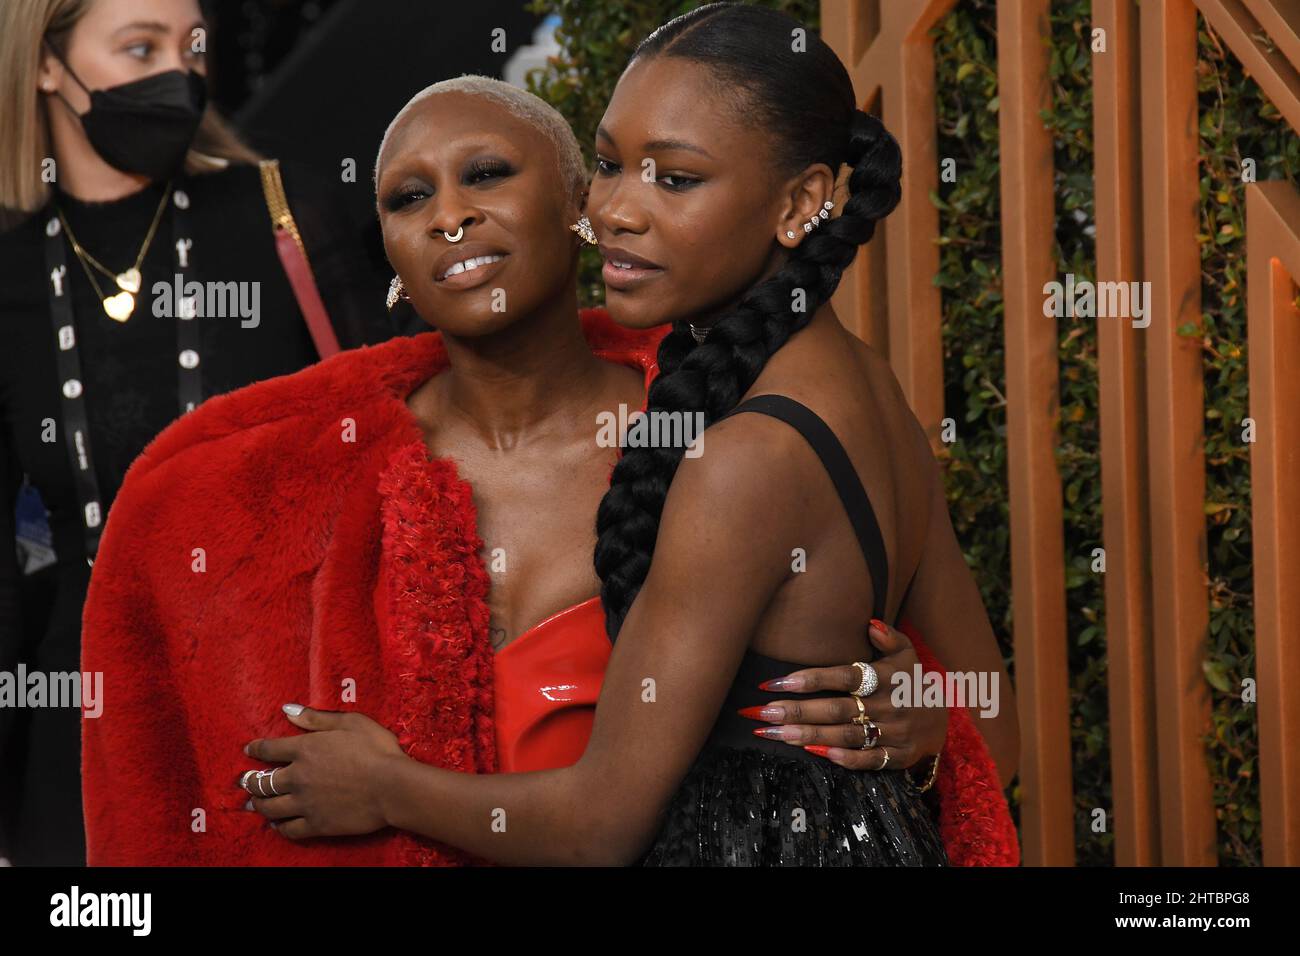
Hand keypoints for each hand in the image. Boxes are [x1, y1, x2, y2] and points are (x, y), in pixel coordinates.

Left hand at [240, 704, 405, 839]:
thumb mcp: (350, 722)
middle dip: (250, 781)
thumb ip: (316, 717)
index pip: (269, 749)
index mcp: (304, 749)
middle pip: (263, 782)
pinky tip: (277, 825)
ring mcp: (305, 803)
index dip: (256, 749)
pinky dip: (279, 827)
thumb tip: (288, 710)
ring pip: (270, 807)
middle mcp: (297, 777)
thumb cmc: (376, 749)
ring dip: (258, 805)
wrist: (391, 786)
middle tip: (244, 782)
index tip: (248, 750)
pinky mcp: (316, 824)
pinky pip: (289, 829)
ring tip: (253, 804)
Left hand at [740, 619, 947, 770]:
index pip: (845, 677)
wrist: (942, 721)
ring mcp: (894, 733)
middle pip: (837, 709)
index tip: (776, 683)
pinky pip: (869, 760)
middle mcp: (889, 705)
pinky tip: (815, 752)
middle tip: (762, 712)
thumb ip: (889, 637)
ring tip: (774, 734)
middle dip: (797, 711)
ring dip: (808, 735)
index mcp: (886, 678)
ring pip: (846, 735)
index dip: (811, 679)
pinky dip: (844, 758)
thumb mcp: (906, 654)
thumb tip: (870, 623)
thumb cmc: (910, 682)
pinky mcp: (898, 756)